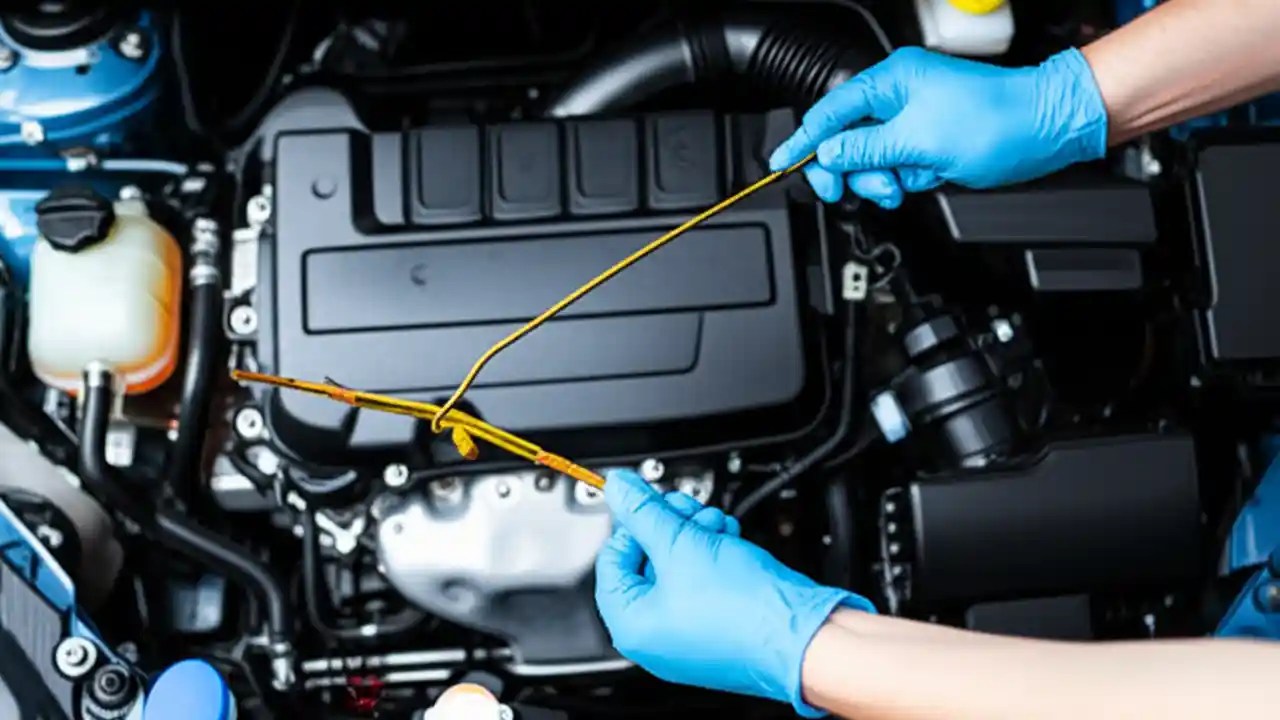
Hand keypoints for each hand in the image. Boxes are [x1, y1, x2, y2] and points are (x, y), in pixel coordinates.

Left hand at [595, 470, 873, 716]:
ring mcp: (689, 635)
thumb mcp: (682, 543)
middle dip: (672, 526)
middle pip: (647, 561)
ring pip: (679, 568)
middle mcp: (657, 637)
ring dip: (697, 536)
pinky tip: (731, 543)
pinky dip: (715, 556)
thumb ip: (643, 511)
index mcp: (632, 626)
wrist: (806, 635)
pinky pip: (704, 583)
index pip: (611, 560)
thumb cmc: (746, 610)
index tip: (652, 503)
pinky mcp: (719, 627)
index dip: (633, 524)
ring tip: (718, 527)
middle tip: (689, 511)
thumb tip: (618, 489)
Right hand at [768, 46, 1108, 207]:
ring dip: (880, 178)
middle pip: (845, 139)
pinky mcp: (928, 141)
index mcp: (890, 82)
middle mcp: (898, 97)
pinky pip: (896, 165)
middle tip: (846, 188)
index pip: (829, 113)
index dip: (802, 141)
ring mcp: (913, 120)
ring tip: (901, 183)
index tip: (781, 162)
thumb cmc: (996, 122)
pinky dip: (903, 178)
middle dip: (848, 168)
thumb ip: (865, 149)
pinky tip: (922, 177)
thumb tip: (828, 154)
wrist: (1047, 129)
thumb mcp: (917, 141)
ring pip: (870, 158)